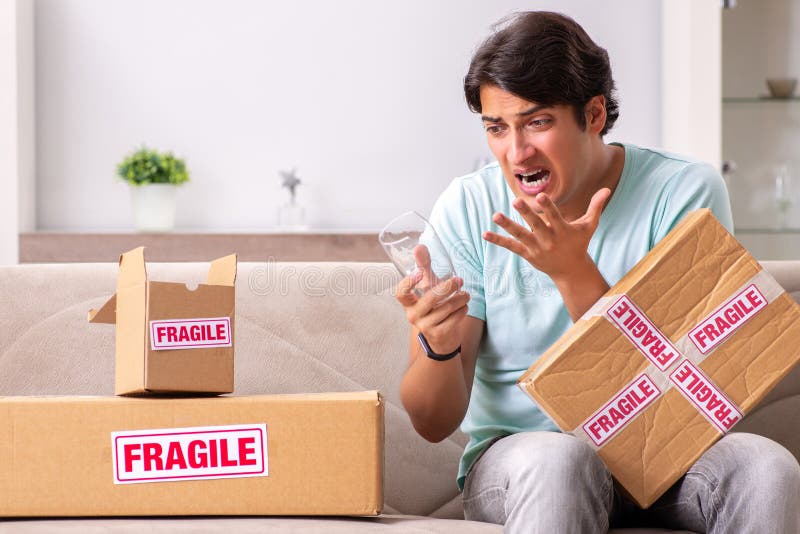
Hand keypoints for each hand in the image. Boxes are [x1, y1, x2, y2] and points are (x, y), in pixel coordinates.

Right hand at [395, 245, 469, 353]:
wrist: (441, 337)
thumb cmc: (433, 305)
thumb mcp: (428, 286)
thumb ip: (424, 266)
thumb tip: (419, 246)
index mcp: (408, 302)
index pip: (400, 293)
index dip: (408, 283)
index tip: (419, 273)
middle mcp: (413, 315)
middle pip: (430, 298)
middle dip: (448, 287)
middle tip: (460, 280)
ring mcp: (425, 326)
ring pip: (446, 308)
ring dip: (460, 299)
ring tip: (466, 295)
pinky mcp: (438, 334)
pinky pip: (454, 318)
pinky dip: (462, 310)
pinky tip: (464, 307)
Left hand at [482, 188, 610, 281]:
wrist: (571, 271)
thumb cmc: (579, 243)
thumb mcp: (589, 225)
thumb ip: (596, 206)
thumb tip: (607, 188)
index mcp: (562, 230)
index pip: (554, 216)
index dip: (547, 206)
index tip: (539, 196)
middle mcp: (549, 239)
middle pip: (536, 225)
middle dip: (527, 214)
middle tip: (516, 201)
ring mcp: (537, 247)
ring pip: (521, 235)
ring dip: (508, 226)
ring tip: (495, 215)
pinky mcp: (528, 254)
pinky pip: (511, 247)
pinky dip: (499, 240)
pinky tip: (485, 233)